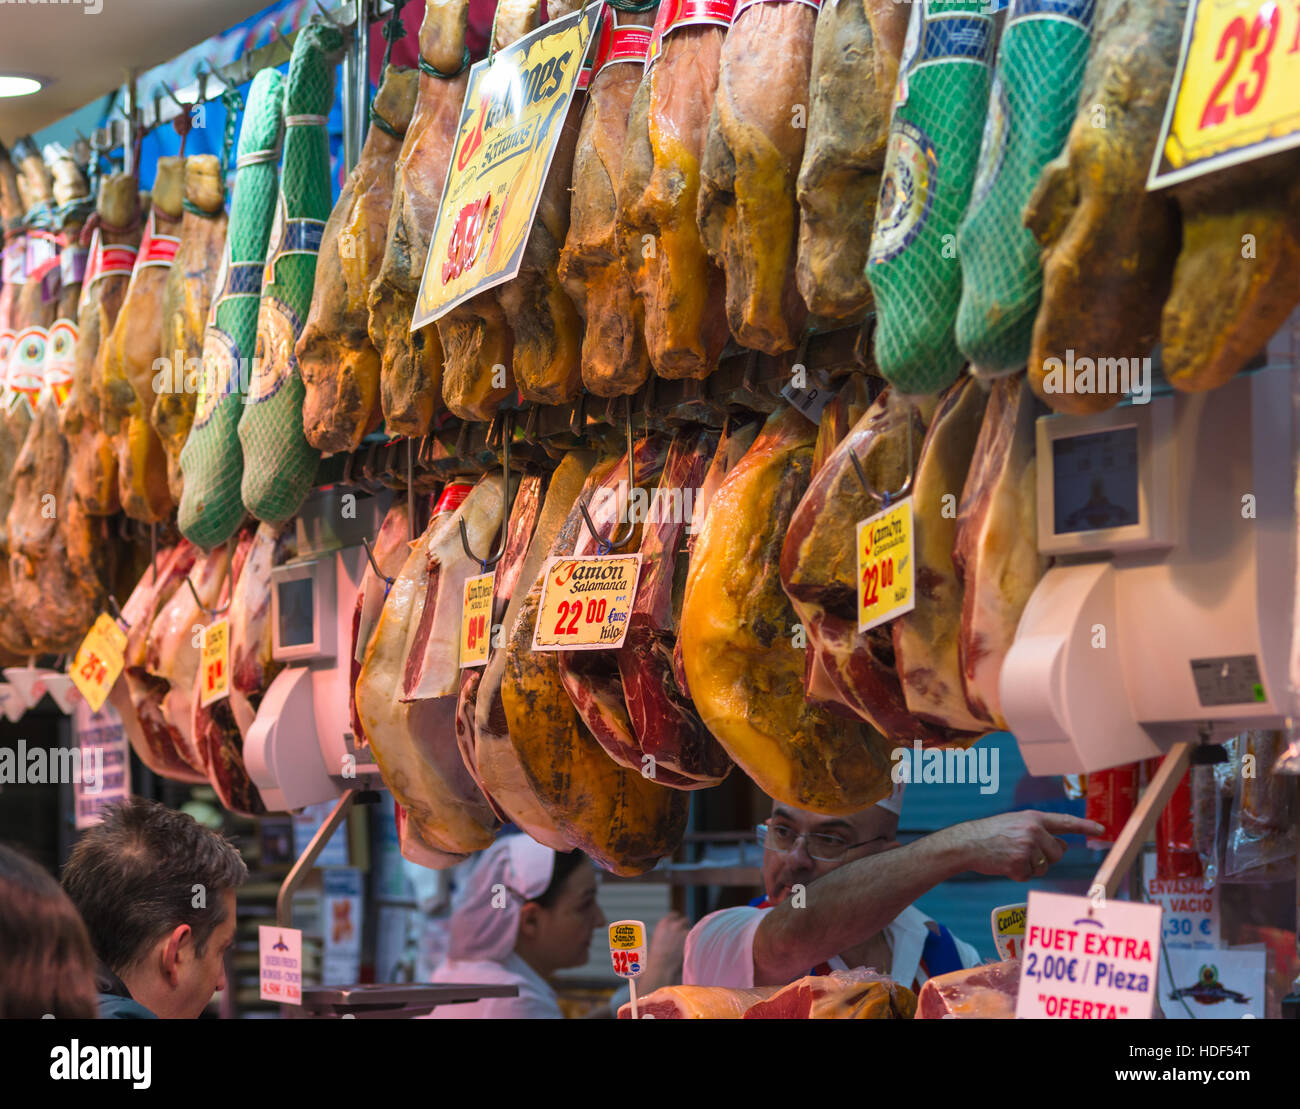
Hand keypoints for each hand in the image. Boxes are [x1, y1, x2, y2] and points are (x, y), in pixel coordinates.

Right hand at [638, 912, 689, 993]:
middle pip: (684, 920)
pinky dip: (692, 943)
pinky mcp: (689, 938)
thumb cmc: (657, 957)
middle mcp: (673, 924)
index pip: (674, 915)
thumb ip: (666, 932)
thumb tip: (674, 932)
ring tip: (684, 947)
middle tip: (685, 936)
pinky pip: (694, 938)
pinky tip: (687, 950)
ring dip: (689, 936)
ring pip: (690, 930)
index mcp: (663, 923)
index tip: (680, 924)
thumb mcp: (658, 939)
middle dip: (686, 927)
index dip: (678, 920)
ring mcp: (681, 930)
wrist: (661, 965)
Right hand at [952, 811, 1103, 881]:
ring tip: (1009, 856)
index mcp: (1033, 818)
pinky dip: (1018, 874)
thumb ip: (1040, 832)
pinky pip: (1029, 876)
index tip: (1101, 829)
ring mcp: (1027, 848)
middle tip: (1023, 852)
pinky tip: (1004, 864)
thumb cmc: (990, 833)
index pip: (1065, 822)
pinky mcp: (1019, 863)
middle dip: (1045, 857)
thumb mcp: (1016, 824)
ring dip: (1030, 866)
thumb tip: (1064, 845)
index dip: (1085, 826)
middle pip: (1057, 853)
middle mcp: (1033, 831)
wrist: (967, 843)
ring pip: (1044, 867)